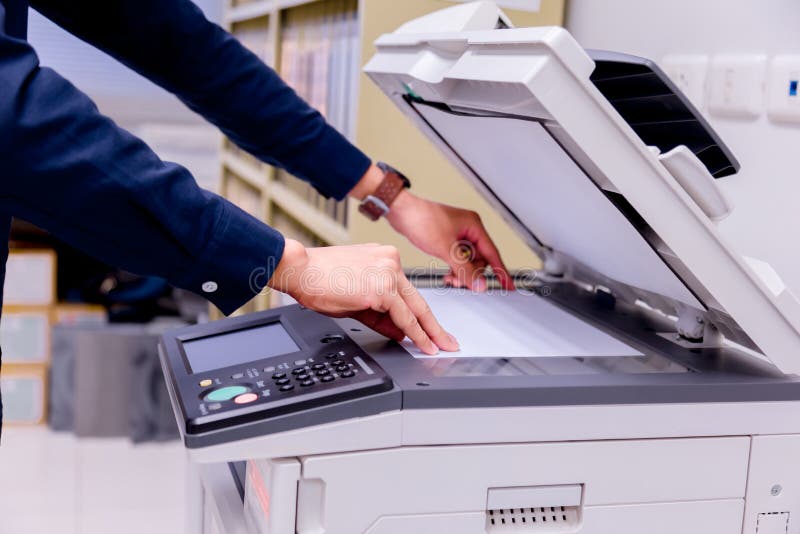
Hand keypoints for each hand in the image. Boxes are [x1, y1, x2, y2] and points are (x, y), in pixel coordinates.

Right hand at [268, 239, 458, 354]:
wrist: (301, 269)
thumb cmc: (319, 278)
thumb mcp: (355, 299)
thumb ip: (380, 315)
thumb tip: (399, 331)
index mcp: (384, 258)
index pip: (408, 291)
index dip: (421, 313)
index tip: (431, 326)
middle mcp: (391, 262)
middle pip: (418, 299)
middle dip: (434, 325)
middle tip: (448, 341)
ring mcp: (388, 274)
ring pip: (415, 309)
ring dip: (429, 332)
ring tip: (440, 347)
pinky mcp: (382, 289)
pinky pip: (404, 317)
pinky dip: (416, 334)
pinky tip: (423, 344)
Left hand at [386, 191, 514, 290]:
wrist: (401, 212)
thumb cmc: (421, 219)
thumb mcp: (446, 249)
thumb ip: (465, 269)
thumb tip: (479, 283)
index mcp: (474, 226)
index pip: (493, 253)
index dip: (501, 271)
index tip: (509, 285)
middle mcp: (468, 229)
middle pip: (480, 260)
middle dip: (471, 273)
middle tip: (459, 281)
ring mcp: (458, 234)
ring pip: (468, 261)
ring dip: (461, 272)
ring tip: (450, 278)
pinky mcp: (447, 239)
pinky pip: (457, 258)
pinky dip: (454, 267)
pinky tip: (447, 273)